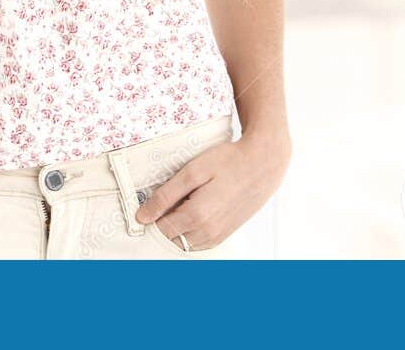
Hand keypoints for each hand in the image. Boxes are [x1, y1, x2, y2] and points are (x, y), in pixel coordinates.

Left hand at [133, 129, 290, 250]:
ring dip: (178, 228)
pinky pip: (197, 243)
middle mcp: (206, 233)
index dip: (152, 215)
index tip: (154, 200)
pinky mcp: (224, 235)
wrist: (263, 164)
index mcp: (196, 216)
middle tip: (171, 198)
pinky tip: (197, 208)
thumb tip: (142, 217)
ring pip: (183, 243)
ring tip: (186, 201)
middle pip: (170, 238)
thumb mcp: (193, 171)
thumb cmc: (229, 162)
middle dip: (164, 221)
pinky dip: (191, 231)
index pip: (158, 229)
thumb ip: (165, 195)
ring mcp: (217, 237)